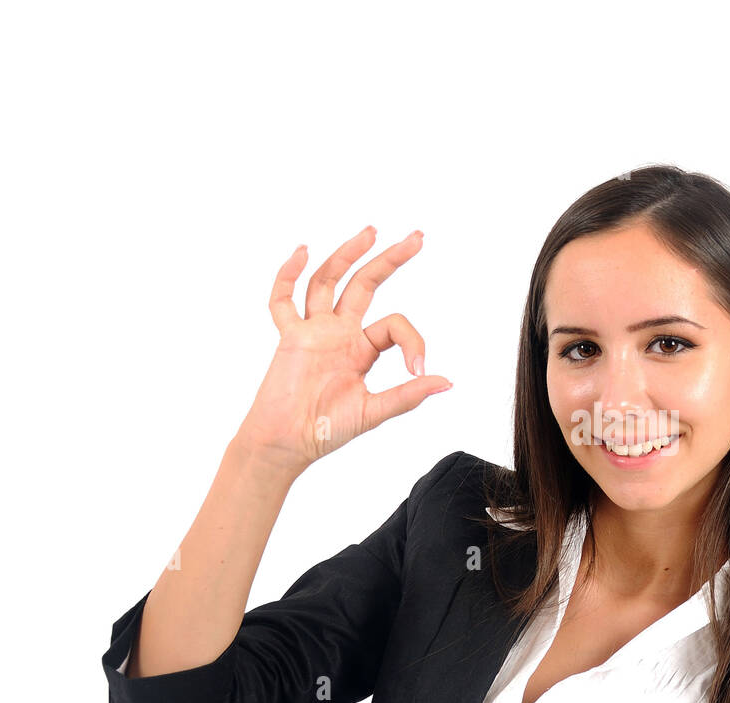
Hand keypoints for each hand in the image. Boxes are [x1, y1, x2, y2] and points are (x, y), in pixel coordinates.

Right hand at [234, 225, 451, 477]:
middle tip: (417, 237)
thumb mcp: (375, 411)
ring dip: (347, 255)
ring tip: (370, 232)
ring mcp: (314, 331)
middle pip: (365, 284)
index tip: (418, 368)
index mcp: (363, 349)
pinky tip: (303, 251)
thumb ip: (408, 395)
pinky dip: (288, 276)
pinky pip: (283, 301)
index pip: (394, 325)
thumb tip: (447, 382)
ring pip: (328, 282)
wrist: (288, 443)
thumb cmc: (327, 430)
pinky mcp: (289, 337)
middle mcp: (340, 333)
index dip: (413, 341)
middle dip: (390, 260)